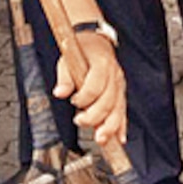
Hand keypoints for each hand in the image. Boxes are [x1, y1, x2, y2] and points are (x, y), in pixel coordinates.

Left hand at [52, 31, 127, 145]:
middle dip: (95, 116)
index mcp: (102, 64)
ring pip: (118, 109)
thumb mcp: (67, 58)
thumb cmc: (81, 51)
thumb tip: (59, 93)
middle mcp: (115, 75)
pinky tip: (119, 139)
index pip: (95, 86)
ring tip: (100, 139)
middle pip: (108, 101)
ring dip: (110, 126)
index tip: (73, 102)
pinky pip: (123, 111)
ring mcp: (120, 85)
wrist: (98, 44)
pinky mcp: (121, 93)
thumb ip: (64, 77)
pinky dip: (122, 126)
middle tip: (79, 121)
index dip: (84, 98)